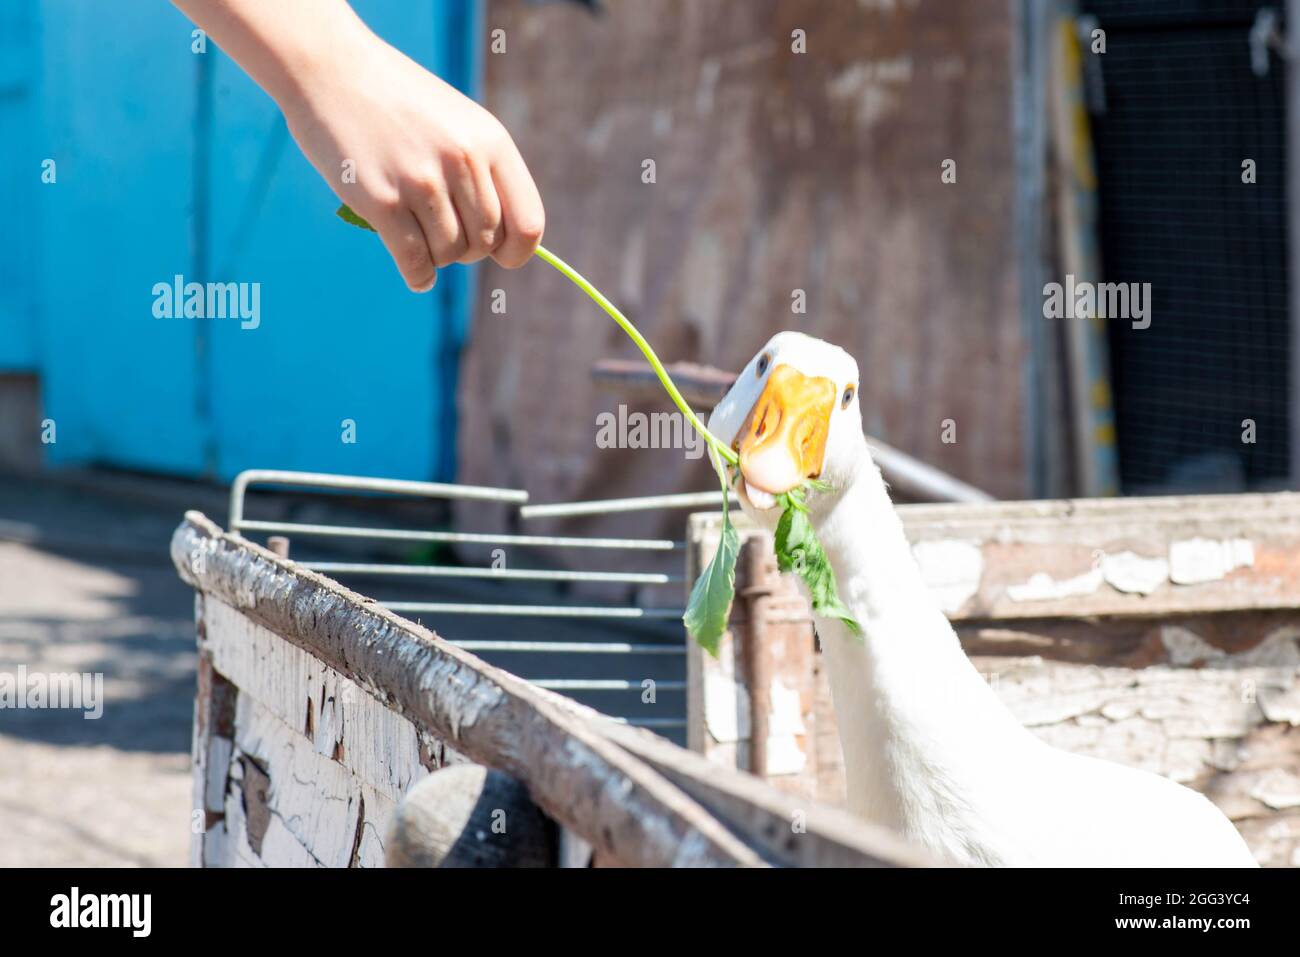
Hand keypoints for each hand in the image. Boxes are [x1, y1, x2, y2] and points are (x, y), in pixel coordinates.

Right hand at [282, 27, 544, 290]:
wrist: (329, 66)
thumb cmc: (396, 100)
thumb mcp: (456, 123)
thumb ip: (481, 172)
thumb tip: (497, 242)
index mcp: (491, 142)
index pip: (528, 224)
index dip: (517, 251)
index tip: (501, 255)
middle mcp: (463, 161)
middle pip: (485, 244)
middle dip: (467, 251)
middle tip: (444, 236)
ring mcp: (422, 181)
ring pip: (449, 254)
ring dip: (437, 257)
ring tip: (420, 237)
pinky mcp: (382, 201)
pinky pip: (414, 261)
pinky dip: (418, 276)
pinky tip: (416, 274)